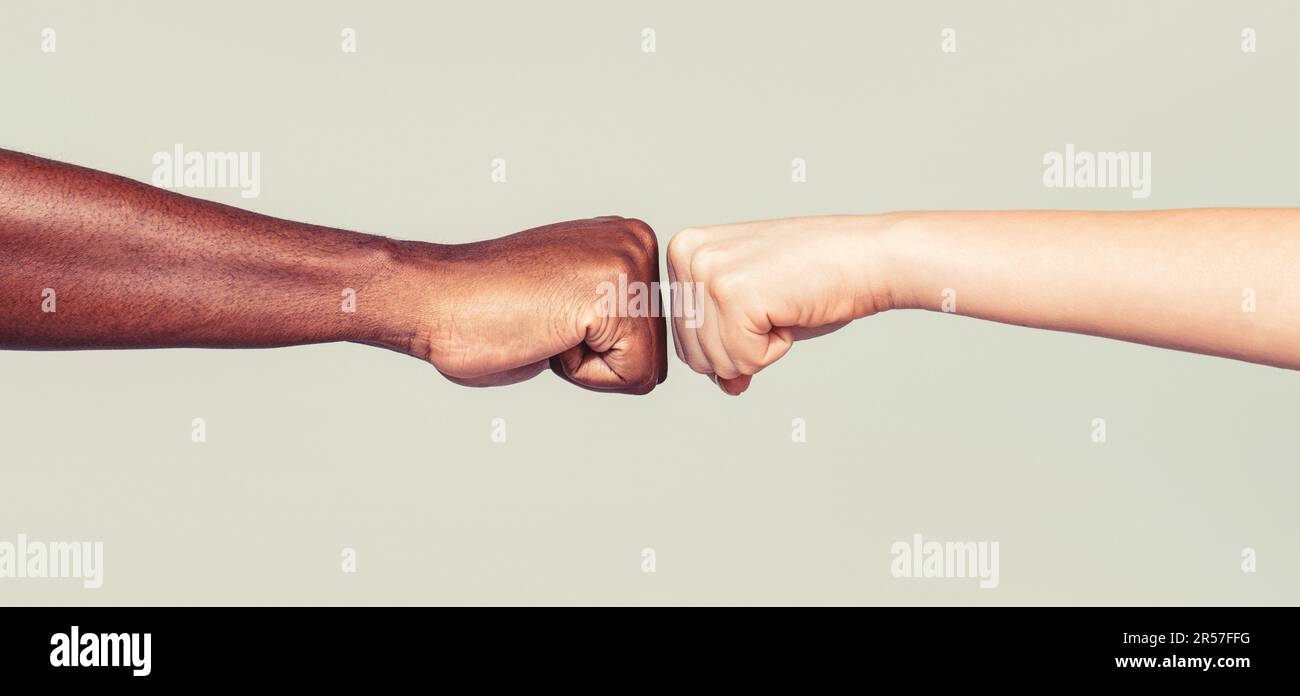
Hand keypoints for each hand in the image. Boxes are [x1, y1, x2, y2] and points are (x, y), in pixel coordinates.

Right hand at [410, 216, 668, 393]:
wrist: (432, 299)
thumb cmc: (484, 312)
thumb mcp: (571, 299)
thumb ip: (610, 309)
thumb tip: (644, 343)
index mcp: (629, 239)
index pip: (650, 336)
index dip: (598, 351)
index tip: (550, 314)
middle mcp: (637, 242)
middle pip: (656, 354)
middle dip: (599, 360)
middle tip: (544, 321)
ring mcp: (629, 263)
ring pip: (646, 368)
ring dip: (590, 368)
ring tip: (544, 324)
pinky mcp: (615, 295)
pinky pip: (631, 376)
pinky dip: (583, 374)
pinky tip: (544, 331)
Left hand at [665, 216, 893, 394]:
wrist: (867, 257)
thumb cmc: (818, 276)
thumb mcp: (753, 309)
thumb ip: (723, 343)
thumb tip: (723, 384)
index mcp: (683, 250)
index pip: (683, 339)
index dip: (731, 340)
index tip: (762, 301)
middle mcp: (687, 255)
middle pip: (694, 355)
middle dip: (743, 347)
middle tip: (776, 304)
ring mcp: (708, 273)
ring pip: (718, 363)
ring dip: (760, 348)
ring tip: (783, 304)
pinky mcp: (733, 295)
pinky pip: (743, 361)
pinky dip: (775, 350)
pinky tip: (789, 309)